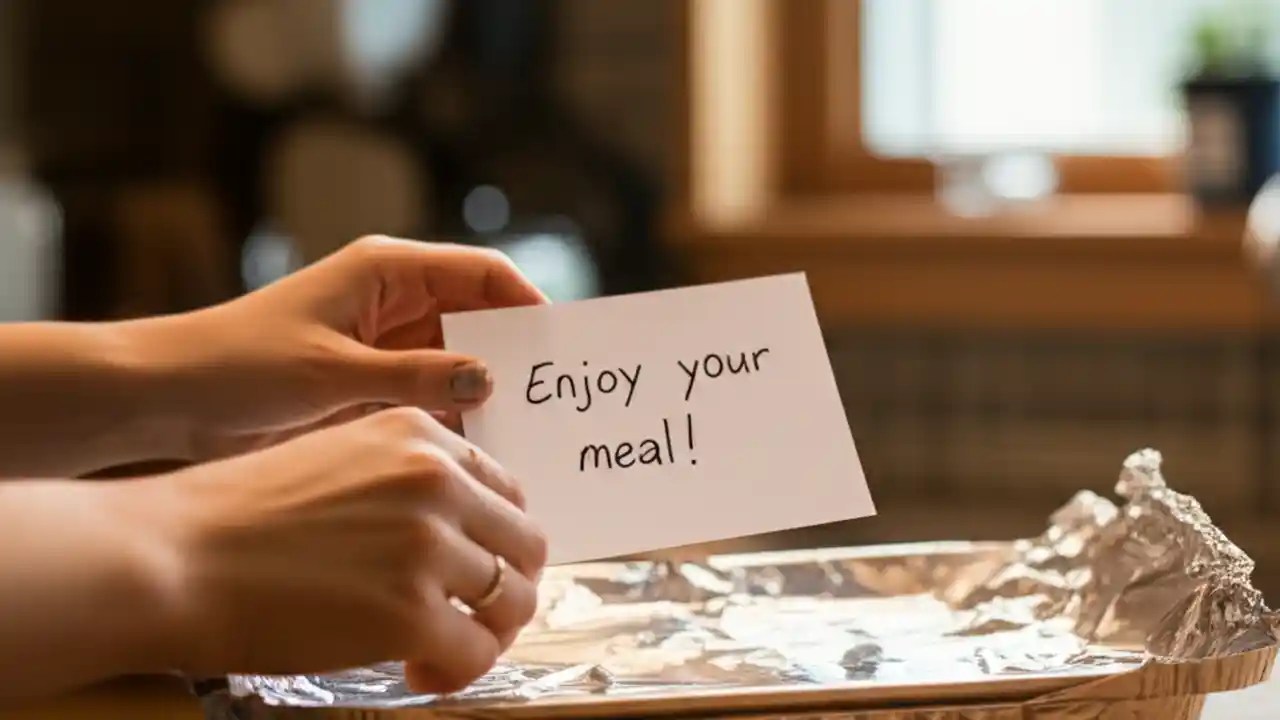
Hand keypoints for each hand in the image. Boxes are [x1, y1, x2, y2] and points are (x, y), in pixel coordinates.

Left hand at [149, 236, 547, 458]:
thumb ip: (415, 376)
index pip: (483, 274)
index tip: (560, 349)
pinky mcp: (370, 380)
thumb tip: (489, 379)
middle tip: (555, 398)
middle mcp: (394, 299)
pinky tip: (481, 446)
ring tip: (528, 428)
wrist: (169, 397)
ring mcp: (384, 341)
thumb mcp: (333, 372)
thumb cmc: (239, 365)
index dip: (528, 305)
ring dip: (487, 388)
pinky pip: (432, 390)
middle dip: (515, 352)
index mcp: (387, 270)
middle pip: (479, 317)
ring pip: (459, 358)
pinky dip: (455, 412)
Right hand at [161, 407, 546, 692]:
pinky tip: (415, 671)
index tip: (471, 570)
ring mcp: (429, 546)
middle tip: (465, 618)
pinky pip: (477, 654)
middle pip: (526, 546)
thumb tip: (463, 534)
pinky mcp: (412, 613)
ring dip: (482, 635)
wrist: (172, 555)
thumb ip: (406, 482)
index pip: (507, 491)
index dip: (496, 540)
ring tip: (435, 649)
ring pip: (513, 602)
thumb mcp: (339, 458)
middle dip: (505, 589)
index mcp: (420, 435)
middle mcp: (437, 481)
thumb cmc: (236, 514)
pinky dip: (456, 671)